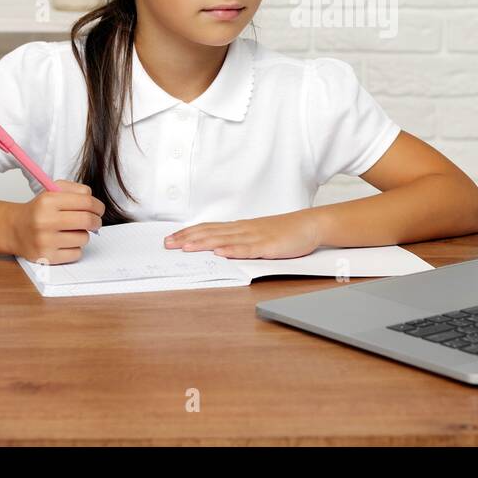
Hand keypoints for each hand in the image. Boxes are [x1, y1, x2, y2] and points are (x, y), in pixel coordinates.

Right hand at [6, 179, 103, 264]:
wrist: (14, 229)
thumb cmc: (38, 210)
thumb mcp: (53, 191)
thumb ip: (76, 190)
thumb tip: (95, 204)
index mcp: (48, 201)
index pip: (87, 202)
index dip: (98, 206)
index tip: (99, 209)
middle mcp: (45, 221)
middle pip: (87, 221)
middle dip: (96, 221)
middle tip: (95, 221)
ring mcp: (45, 241)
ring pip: (83, 238)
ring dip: (83, 235)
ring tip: (72, 232)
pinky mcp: (46, 257)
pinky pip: (76, 254)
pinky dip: (75, 248)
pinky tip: (65, 243)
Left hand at [162, 211, 326, 258]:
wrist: (309, 225)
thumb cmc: (285, 232)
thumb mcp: (258, 234)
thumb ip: (239, 239)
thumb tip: (217, 246)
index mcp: (240, 228)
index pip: (209, 228)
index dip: (189, 233)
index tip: (171, 238)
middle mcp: (244, 230)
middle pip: (211, 233)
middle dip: (188, 238)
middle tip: (167, 244)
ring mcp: (256, 237)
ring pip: (225, 240)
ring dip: (204, 243)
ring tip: (186, 248)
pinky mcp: (269, 247)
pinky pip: (249, 249)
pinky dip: (233, 250)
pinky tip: (221, 252)